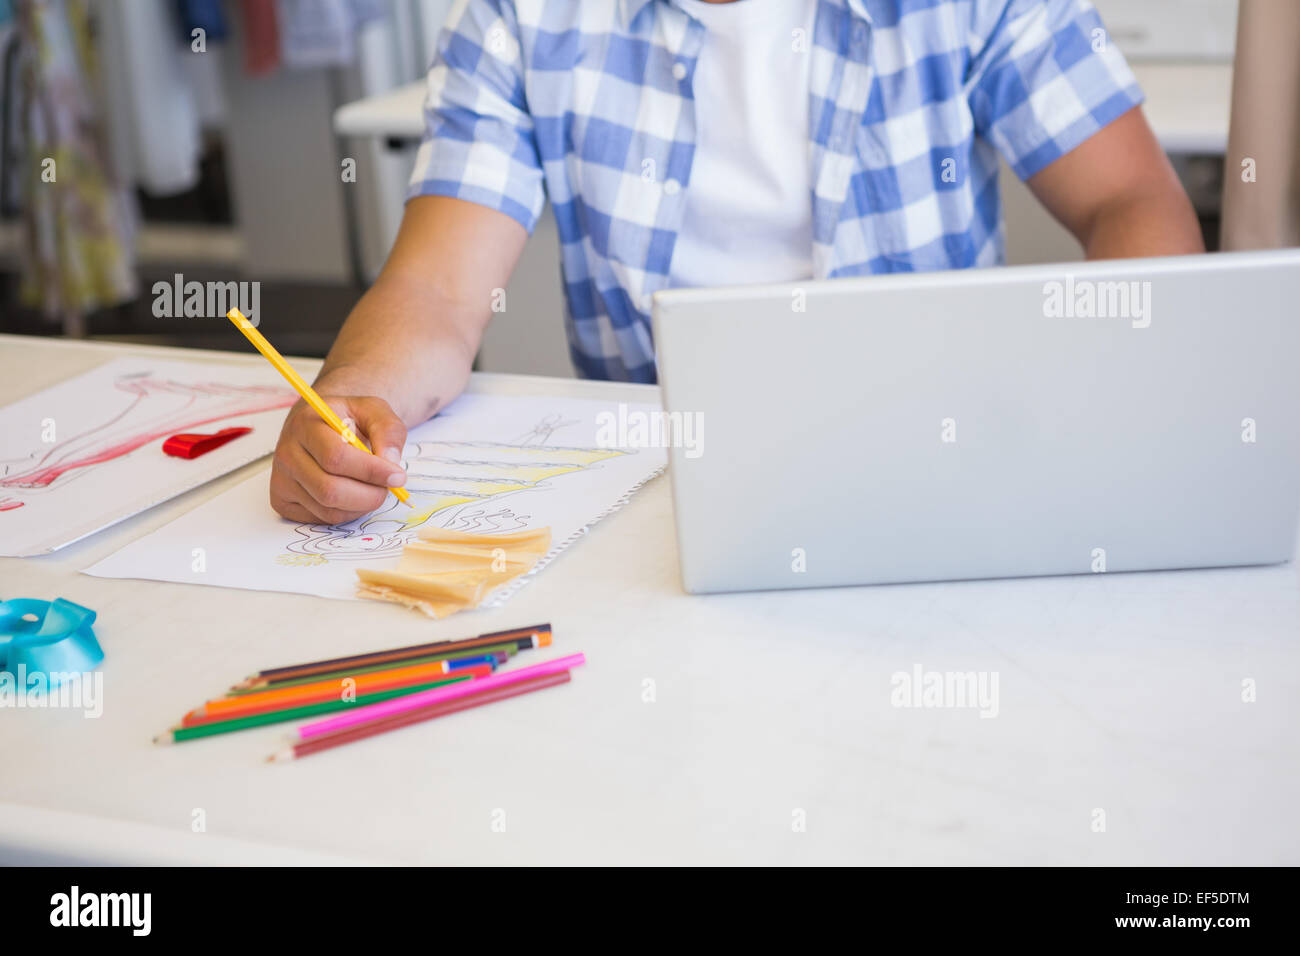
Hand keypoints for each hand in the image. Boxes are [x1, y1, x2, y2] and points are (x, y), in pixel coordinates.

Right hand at [270, 395, 407, 523]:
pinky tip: (353, 494)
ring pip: (329, 509)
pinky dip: (348, 513)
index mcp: (306, 424)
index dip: (371, 471)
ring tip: (372, 487)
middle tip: (389, 487)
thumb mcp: (374, 411)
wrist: (321, 427)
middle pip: (330, 490)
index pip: (335, 457)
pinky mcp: (283, 501)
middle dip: (370, 495)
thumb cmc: (349, 419)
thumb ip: (388, 431)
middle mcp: (287, 453)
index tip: (398, 476)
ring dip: (361, 505)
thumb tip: (390, 463)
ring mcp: (281, 480)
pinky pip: (322, 519)